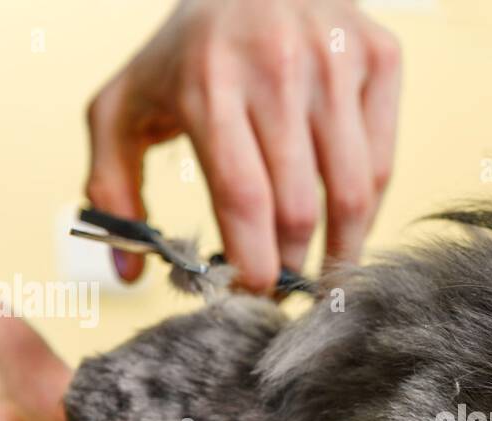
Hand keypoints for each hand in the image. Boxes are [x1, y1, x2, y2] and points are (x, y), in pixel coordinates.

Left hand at [86, 0, 401, 289]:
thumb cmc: (191, 51)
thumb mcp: (125, 104)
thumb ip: (110, 186)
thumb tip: (130, 271)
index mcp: (209, 80)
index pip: (242, 196)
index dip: (253, 262)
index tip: (253, 298)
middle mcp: (277, 66)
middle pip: (298, 206)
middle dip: (292, 269)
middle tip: (283, 296)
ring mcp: (335, 60)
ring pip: (352, 192)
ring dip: (339, 253)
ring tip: (322, 280)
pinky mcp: (379, 59)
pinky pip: (381, 162)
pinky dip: (366, 210)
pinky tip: (344, 229)